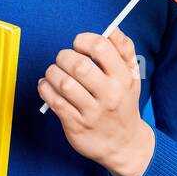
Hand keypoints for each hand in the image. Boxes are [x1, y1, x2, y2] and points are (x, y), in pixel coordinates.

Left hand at [37, 26, 154, 175]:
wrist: (124, 145)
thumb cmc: (123, 105)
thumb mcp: (132, 77)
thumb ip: (125, 51)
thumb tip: (113, 30)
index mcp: (123, 78)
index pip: (101, 48)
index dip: (84, 40)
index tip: (79, 44)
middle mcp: (109, 95)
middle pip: (79, 65)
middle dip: (64, 56)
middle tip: (63, 59)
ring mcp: (92, 112)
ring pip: (64, 83)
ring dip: (52, 73)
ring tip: (54, 73)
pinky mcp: (76, 125)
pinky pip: (54, 101)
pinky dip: (45, 89)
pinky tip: (47, 86)